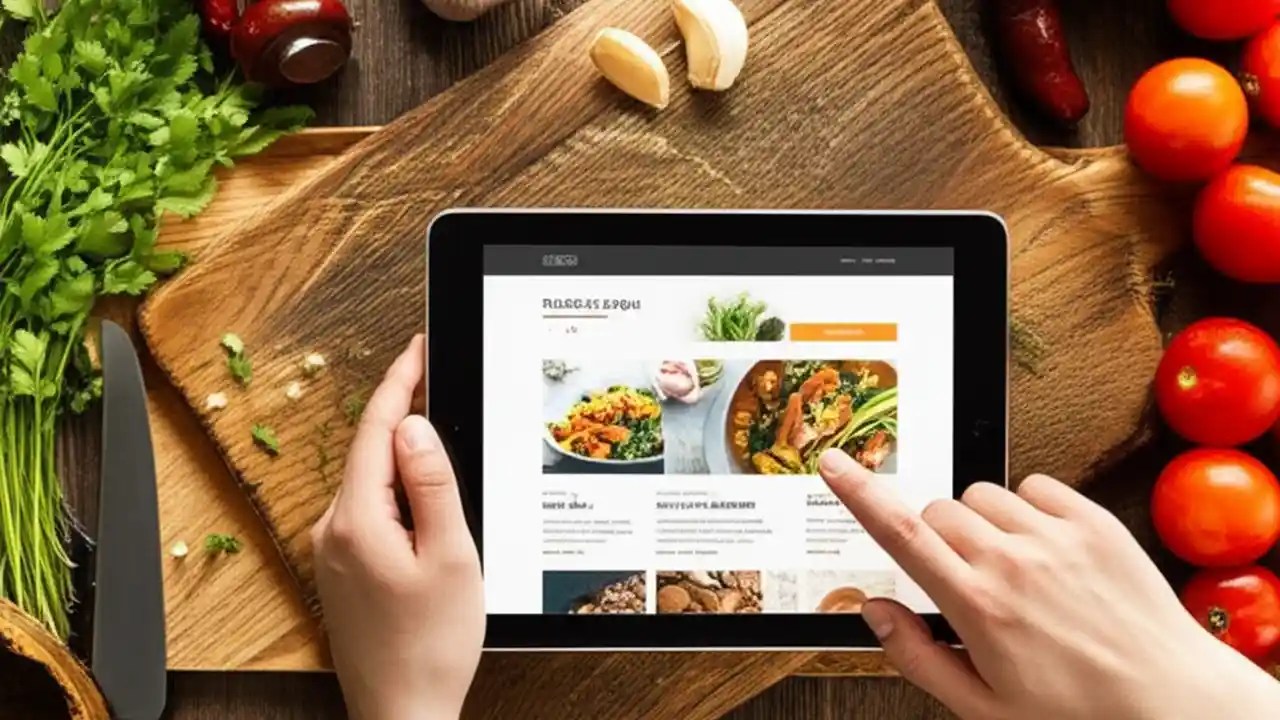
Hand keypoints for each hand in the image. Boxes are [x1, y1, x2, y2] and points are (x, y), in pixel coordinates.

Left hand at [312, 335, 483, 719]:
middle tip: (443, 381)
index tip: (417, 346)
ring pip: (374, 483)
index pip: (378, 429)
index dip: (400, 380)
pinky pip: (371, 511)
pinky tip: (432, 512)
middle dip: (407, 415)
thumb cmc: (431, 646)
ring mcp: (333, 551)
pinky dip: (401, 496)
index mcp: (357, 520)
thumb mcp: (452, 556)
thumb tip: (414, 426)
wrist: (402, 712)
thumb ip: (433, 484)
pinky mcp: (342, 569)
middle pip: (373, 451)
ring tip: (452, 464)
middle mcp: (333, 530)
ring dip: (408, 463)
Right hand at [818, 450, 1279, 719]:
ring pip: (982, 495)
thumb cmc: (1079, 713)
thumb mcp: (982, 707)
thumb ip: (918, 655)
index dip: (858, 493)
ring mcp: (1055, 537)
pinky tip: (1042, 549)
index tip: (834, 466)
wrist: (1171, 700)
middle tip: (963, 579)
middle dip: (936, 538)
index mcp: (977, 606)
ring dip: (980, 523)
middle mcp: (1012, 562)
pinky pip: (1034, 485)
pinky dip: (1027, 508)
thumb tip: (875, 612)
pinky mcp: (1093, 522)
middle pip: (937, 511)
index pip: (900, 532)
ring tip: (1011, 568)